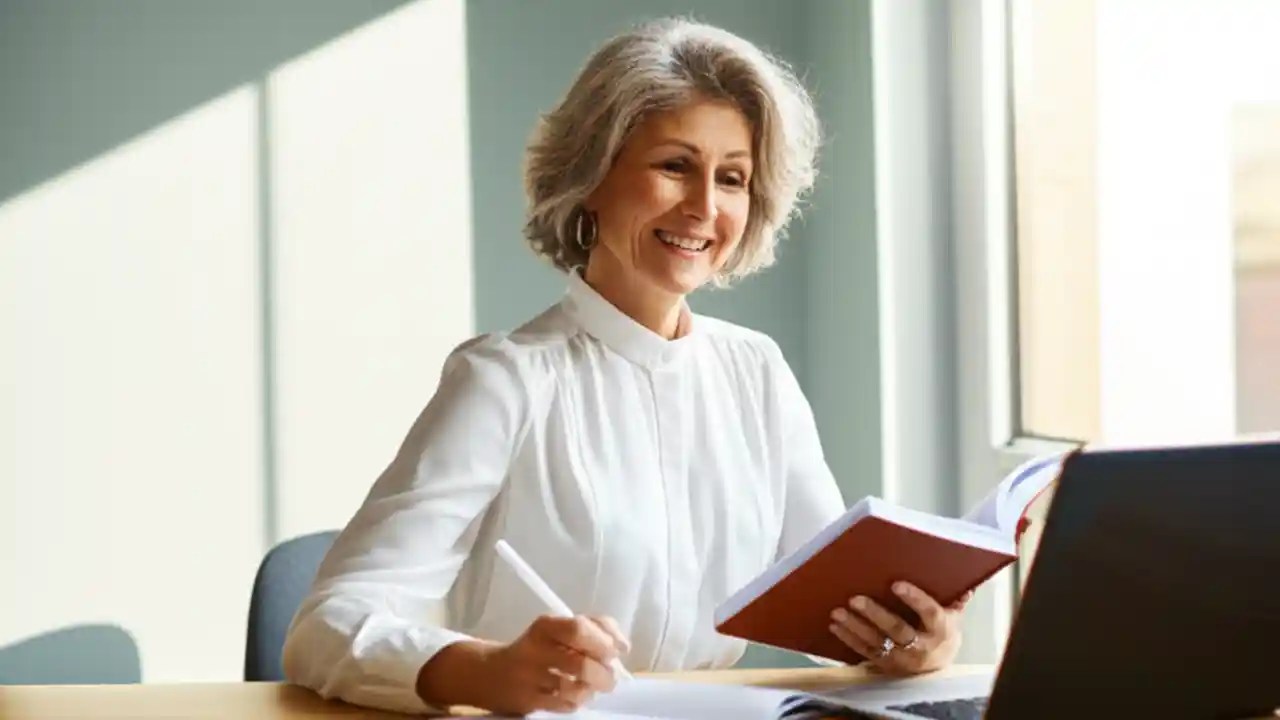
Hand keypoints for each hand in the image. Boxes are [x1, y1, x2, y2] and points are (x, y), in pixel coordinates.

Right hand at [476, 614, 629, 714]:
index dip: (606, 640)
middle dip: (604, 673)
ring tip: (594, 687)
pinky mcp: (528, 701)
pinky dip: (577, 702)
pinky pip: (564, 705)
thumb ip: (591, 628)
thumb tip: (622, 645)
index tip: (620, 649)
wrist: (491, 673)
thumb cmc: (537, 648)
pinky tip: (575, 696)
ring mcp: (530, 678)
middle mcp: (535, 650)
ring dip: (592, 690)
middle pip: (581, 664)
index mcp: (545, 626)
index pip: (580, 628)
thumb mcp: (557, 629)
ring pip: (574, 689)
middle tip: (609, 676)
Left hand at [828, 581, 970, 674]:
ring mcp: (902, 659)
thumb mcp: (953, 616)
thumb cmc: (942, 632)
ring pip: (877, 643)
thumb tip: (965, 580)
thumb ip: (955, 598)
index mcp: (941, 630)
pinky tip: (835, 626)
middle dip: (875, 614)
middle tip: (855, 599)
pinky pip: (865, 653)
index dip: (914, 599)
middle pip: (897, 630)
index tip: (896, 584)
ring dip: (855, 627)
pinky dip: (849, 639)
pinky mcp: (886, 666)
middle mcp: (921, 647)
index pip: (929, 613)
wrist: (937, 669)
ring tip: (837, 612)